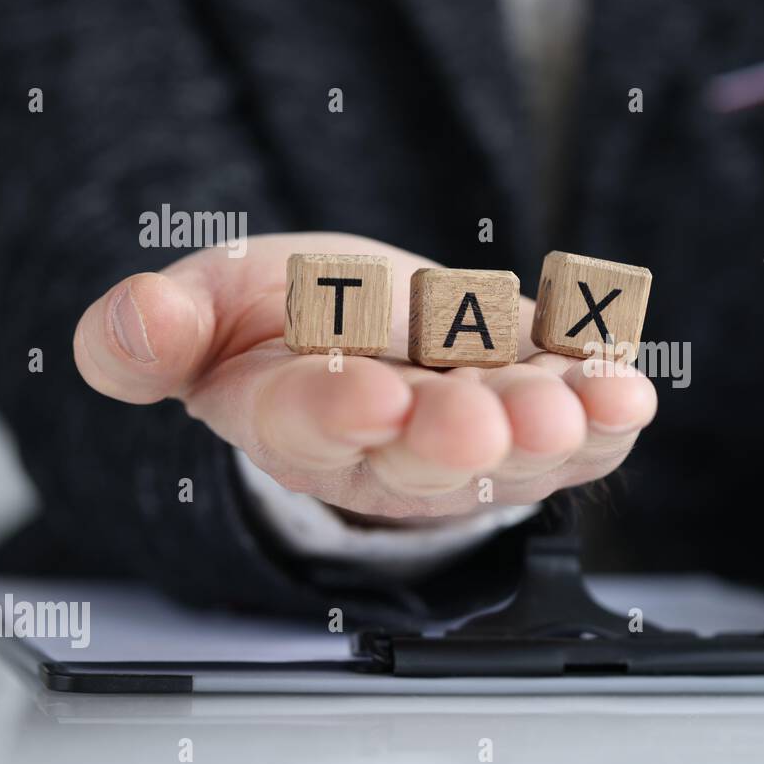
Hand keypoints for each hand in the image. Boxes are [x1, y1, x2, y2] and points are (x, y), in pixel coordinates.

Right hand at [74, 233, 656, 518]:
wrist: (374, 328)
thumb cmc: (290, 321)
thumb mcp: (208, 308)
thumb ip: (156, 329)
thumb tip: (136, 323)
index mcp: (298, 420)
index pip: (310, 428)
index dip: (340, 414)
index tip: (370, 392)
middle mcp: (394, 444)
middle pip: (426, 455)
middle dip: (457, 438)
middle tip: (484, 422)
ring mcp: (479, 437)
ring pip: (518, 452)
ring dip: (553, 431)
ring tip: (581, 407)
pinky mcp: (543, 412)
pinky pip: (583, 426)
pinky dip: (607, 406)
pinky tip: (627, 385)